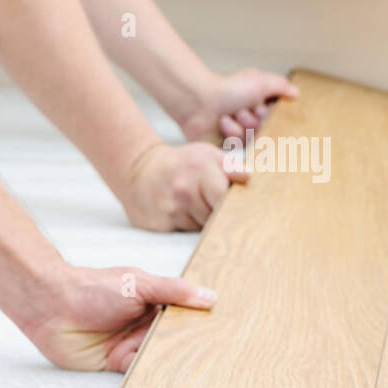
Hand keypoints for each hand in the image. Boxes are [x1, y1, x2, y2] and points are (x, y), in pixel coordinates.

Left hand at [26, 265, 216, 371]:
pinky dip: (152, 378)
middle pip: (174, 341)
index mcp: (153, 302)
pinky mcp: (116, 364)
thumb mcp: (139, 284)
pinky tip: (171, 386)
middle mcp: (144, 325)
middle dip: (192, 350)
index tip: (228, 334)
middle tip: (222, 362)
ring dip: (174, 367)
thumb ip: (174, 291)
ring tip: (204, 379)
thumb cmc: (91, 288)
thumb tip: (210, 296)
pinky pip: (139, 374)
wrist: (51, 306)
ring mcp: (131, 345)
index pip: (184, 316)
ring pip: (159, 359)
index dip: (201, 325)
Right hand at [117, 141, 243, 231]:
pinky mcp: (160, 224)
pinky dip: (186, 226)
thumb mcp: (206, 155)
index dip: (231, 206)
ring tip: (193, 206)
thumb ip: (230, 165)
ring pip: (200, 228)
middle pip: (214, 217)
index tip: (234, 208)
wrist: (139, 170)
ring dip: (201, 221)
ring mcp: (171, 208)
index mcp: (200, 169)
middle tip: (211, 204)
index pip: (224, 199)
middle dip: (217, 214)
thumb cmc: (181, 163)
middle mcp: (184, 189)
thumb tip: (248, 176)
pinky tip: (179, 213)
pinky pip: (184, 233)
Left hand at [179, 68, 299, 143]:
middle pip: (266, 130)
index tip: (260, 106)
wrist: (199, 102)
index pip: (277, 118)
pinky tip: (222, 124)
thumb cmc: (227, 89)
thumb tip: (296, 93)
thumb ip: (281, 86)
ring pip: (253, 139)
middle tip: (242, 110)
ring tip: (229, 115)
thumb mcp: (260, 81)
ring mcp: (238, 133)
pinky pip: (239, 148)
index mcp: (259, 104)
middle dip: (255, 120)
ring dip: (242, 126)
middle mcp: (251, 119)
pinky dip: (231, 134)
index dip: (269, 114)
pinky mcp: (227, 145)